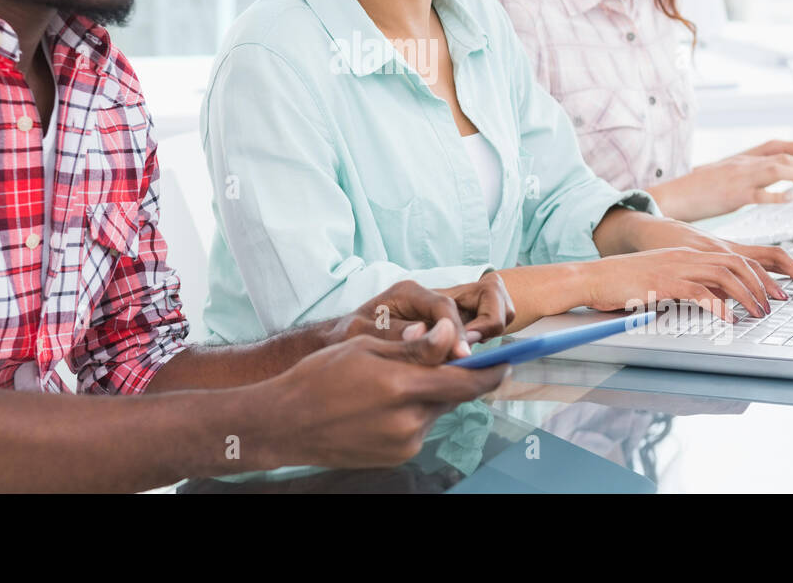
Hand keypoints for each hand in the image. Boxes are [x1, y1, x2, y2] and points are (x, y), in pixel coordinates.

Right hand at [262, 318, 508, 468]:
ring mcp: (403, 444)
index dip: (491, 371)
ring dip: (428, 394)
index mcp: (402, 387)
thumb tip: (450, 336)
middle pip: (453, 396)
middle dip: (451, 376)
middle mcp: (408, 421)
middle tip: (436, 359)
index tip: (507, 361)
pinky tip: (381, 404)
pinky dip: (412, 411)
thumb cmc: (320, 376)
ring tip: (390, 383)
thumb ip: (414, 348)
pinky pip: (419, 428)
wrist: (286, 423)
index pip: (466, 381)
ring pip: (435, 411)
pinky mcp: (396, 457)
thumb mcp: (367, 348)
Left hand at [330, 275, 512, 358]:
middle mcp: (430, 297)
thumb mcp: (358, 334)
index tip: (460, 357)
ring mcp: (442, 311)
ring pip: (489, 305)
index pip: (445, 305)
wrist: (341, 341)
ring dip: (490, 328)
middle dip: (485, 325)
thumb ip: (391, 333)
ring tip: (473, 360)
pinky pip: (483, 324)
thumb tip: (420, 333)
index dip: (455, 331)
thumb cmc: (348, 336)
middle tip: (472, 359)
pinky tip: (469, 364)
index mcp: (409, 292)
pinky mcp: (448, 327)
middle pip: (481, 296)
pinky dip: (487, 337)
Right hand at [604, 215, 792, 318]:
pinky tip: (728, 318)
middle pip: (741, 261)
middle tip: (782, 302)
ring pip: (726, 273)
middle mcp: (690, 255)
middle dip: (768, 282)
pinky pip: (699, 290)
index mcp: (694, 253)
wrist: (595, 277)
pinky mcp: (663, 281)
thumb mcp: (669, 281)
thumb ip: (696, 286)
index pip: (741, 256)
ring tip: (760, 312)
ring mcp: (677, 266)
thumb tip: (724, 302)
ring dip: (748, 295)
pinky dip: (718, 304)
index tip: (789, 287)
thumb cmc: (629, 283)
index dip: (769, 271)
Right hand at [654, 145, 792, 220]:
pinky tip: (790, 198)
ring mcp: (739, 176)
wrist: (675, 195)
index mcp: (749, 156)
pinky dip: (777, 194)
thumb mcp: (733, 173)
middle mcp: (747, 161)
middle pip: (788, 151)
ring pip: (777, 166)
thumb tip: (787, 180)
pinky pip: (758, 192)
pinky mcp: (732, 194)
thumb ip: (758, 173)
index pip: (789, 145)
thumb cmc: (704, 188)